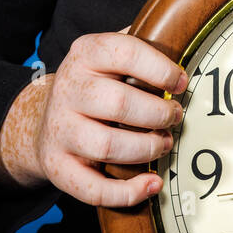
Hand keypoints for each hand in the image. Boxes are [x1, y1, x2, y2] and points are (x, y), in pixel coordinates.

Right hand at [0, 26, 187, 207]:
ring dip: (146, 148)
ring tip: (164, 143)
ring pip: (106, 145)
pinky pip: (92, 188)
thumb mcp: (112, 55)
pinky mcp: (57, 166)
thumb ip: (142, 46)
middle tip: (175, 117)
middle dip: (157, 114)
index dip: (160, 69)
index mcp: (85, 53)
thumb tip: (184, 40)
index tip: (181, 84)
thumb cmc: (98, 83)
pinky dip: (128, 192)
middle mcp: (67, 89)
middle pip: (119, 103)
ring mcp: (59, 129)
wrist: (48, 117)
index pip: (125, 52)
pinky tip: (152, 183)